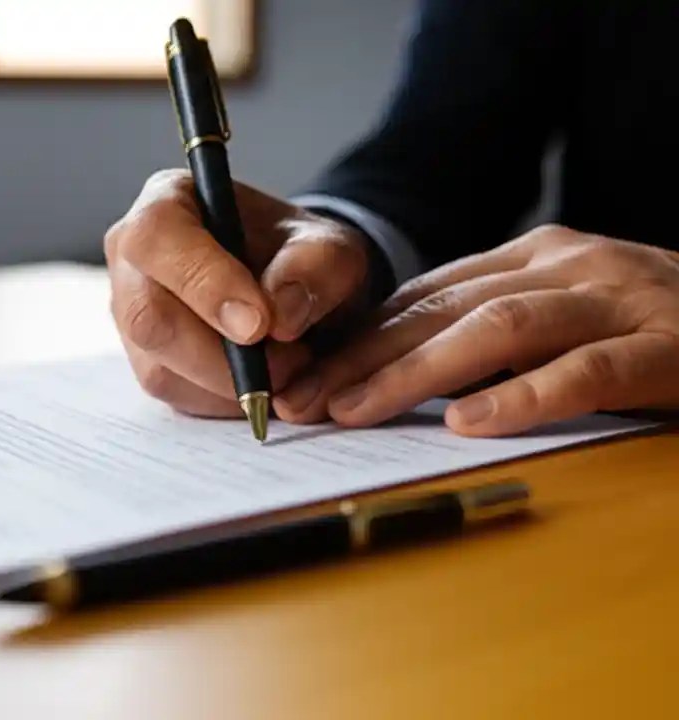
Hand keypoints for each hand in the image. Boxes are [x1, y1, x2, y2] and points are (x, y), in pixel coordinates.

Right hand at [103, 169, 374, 415]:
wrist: (291, 289)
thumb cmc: (298, 256)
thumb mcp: (330, 247)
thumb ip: (316, 266)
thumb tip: (280, 314)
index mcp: (166, 203)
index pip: (158, 238)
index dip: (204, 284)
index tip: (259, 324)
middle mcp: (132, 260)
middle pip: (147, 316)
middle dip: (219, 353)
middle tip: (286, 361)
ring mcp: (129, 316)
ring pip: (159, 367)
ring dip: (229, 382)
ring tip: (286, 366)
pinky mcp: (146, 362)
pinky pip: (175, 395)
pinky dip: (225, 399)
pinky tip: (261, 379)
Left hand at [276, 224, 678, 434]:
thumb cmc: (645, 327)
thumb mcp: (560, 313)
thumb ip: (488, 327)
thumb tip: (389, 370)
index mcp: (533, 255)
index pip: (424, 295)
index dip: (358, 338)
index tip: (305, 377)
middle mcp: (566, 264)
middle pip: (442, 309)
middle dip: (363, 358)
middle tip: (307, 401)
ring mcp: (616, 299)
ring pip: (495, 329)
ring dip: (414, 373)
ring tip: (356, 410)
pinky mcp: (663, 347)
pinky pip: (583, 371)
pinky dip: (520, 397)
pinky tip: (467, 424)